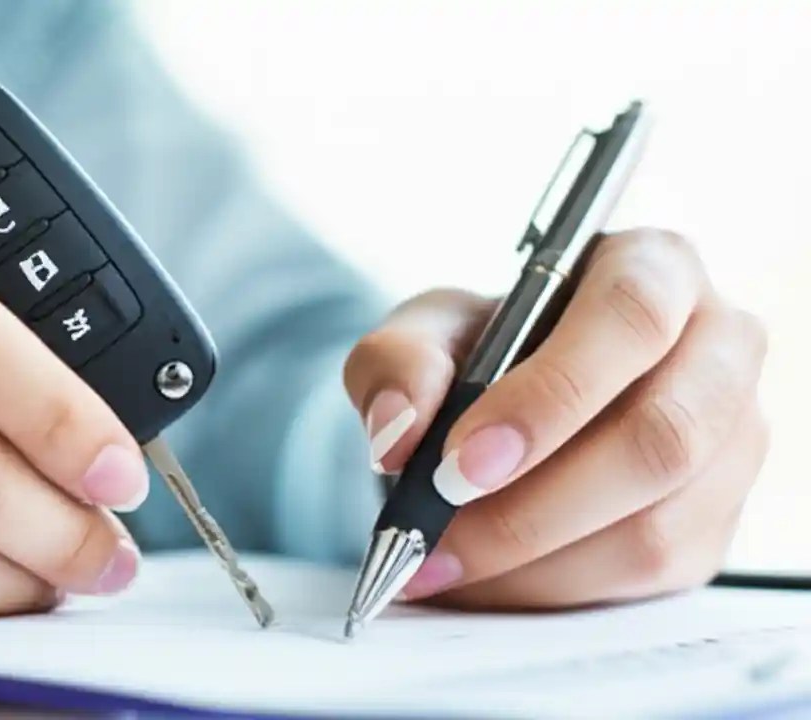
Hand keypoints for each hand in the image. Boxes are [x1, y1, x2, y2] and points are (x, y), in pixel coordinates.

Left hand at [343, 229, 768, 609]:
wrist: (509, 408)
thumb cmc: (485, 351)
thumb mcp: (426, 333)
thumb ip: (399, 361)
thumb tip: (400, 429)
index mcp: (654, 269)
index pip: (630, 319)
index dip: (552, 395)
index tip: (463, 458)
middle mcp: (716, 350)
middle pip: (662, 436)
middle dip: (537, 500)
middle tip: (442, 527)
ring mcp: (730, 443)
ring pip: (656, 525)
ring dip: (534, 559)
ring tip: (444, 560)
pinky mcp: (715, 524)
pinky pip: (646, 575)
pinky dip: (552, 587)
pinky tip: (488, 576)